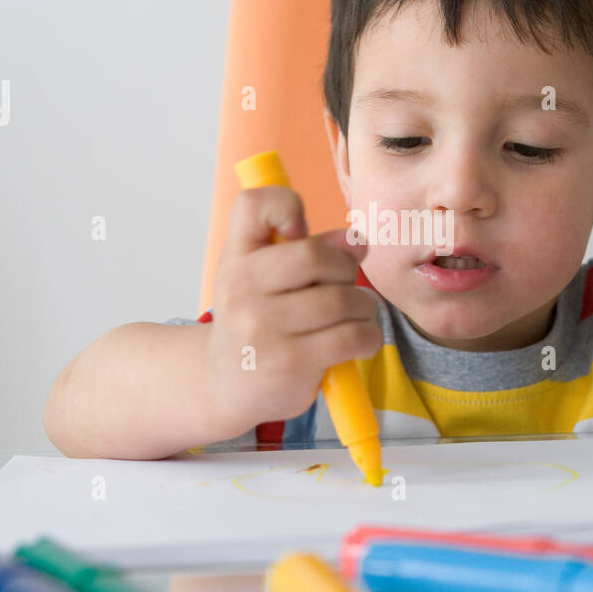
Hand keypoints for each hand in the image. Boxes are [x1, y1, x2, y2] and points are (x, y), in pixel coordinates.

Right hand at [205, 185, 382, 431]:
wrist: (223, 385)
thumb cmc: (255, 323)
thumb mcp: (265, 280)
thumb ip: (311, 251)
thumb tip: (357, 240)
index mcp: (236, 259)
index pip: (254, 205)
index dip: (287, 206)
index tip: (300, 231)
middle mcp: (241, 289)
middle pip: (315, 256)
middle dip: (345, 268)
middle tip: (344, 284)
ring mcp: (262, 328)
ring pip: (341, 299)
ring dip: (363, 306)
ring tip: (355, 315)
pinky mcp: (290, 363)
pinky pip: (351, 336)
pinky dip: (368, 336)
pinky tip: (359, 339)